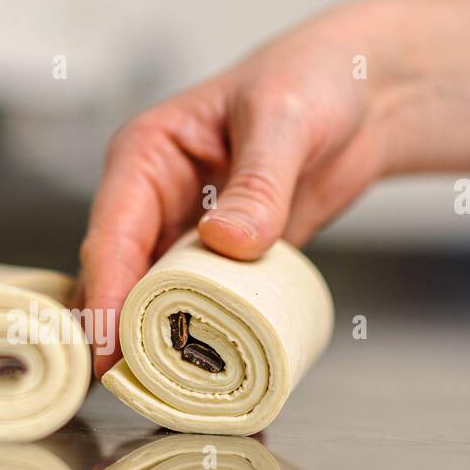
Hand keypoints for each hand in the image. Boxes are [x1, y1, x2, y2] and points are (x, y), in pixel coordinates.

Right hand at [77, 1, 401, 376]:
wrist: (363, 94)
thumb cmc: (313, 79)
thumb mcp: (285, 120)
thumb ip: (258, 182)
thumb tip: (227, 240)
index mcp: (147, 155)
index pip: (112, 233)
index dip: (106, 292)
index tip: (107, 344)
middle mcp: (154, 199)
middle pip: (120, 277)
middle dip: (121, 331)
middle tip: (129, 385)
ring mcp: (184, 234)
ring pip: (151, 298)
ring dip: (155, 341)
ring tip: (159, 390)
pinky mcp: (217, 261)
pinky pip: (197, 304)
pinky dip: (197, 335)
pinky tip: (201, 369)